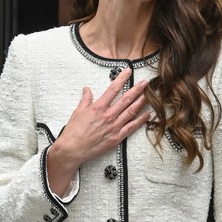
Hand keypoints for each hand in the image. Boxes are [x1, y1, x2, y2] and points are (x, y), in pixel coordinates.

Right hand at [46, 68, 149, 195]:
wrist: (72, 150)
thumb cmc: (73, 132)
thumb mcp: (78, 112)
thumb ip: (85, 100)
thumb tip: (87, 89)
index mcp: (98, 107)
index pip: (113, 89)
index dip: (122, 79)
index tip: (129, 71)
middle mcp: (108, 116)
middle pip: (126, 99)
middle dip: (137, 89)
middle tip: (146, 82)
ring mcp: (114, 127)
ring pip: (131, 112)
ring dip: (141, 103)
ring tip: (149, 95)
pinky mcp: (116, 138)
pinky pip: (131, 128)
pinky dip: (140, 121)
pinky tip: (147, 115)